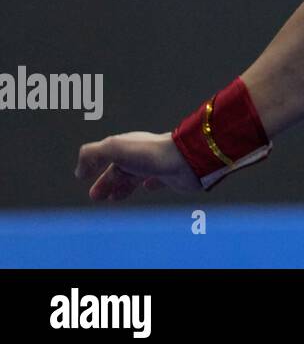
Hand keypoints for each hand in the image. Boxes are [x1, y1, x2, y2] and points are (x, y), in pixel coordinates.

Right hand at [75, 131, 201, 200]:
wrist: (184, 160)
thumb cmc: (148, 153)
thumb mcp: (113, 149)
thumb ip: (91, 155)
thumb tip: (79, 171)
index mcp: (129, 145)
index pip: (108, 158)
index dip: (96, 172)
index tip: (87, 185)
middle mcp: (143, 153)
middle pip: (121, 169)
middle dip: (107, 182)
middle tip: (97, 197)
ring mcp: (158, 164)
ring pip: (136, 175)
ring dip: (124, 186)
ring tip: (114, 198)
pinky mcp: (171, 175)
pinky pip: (159, 179)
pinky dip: (150, 183)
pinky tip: (148, 187)